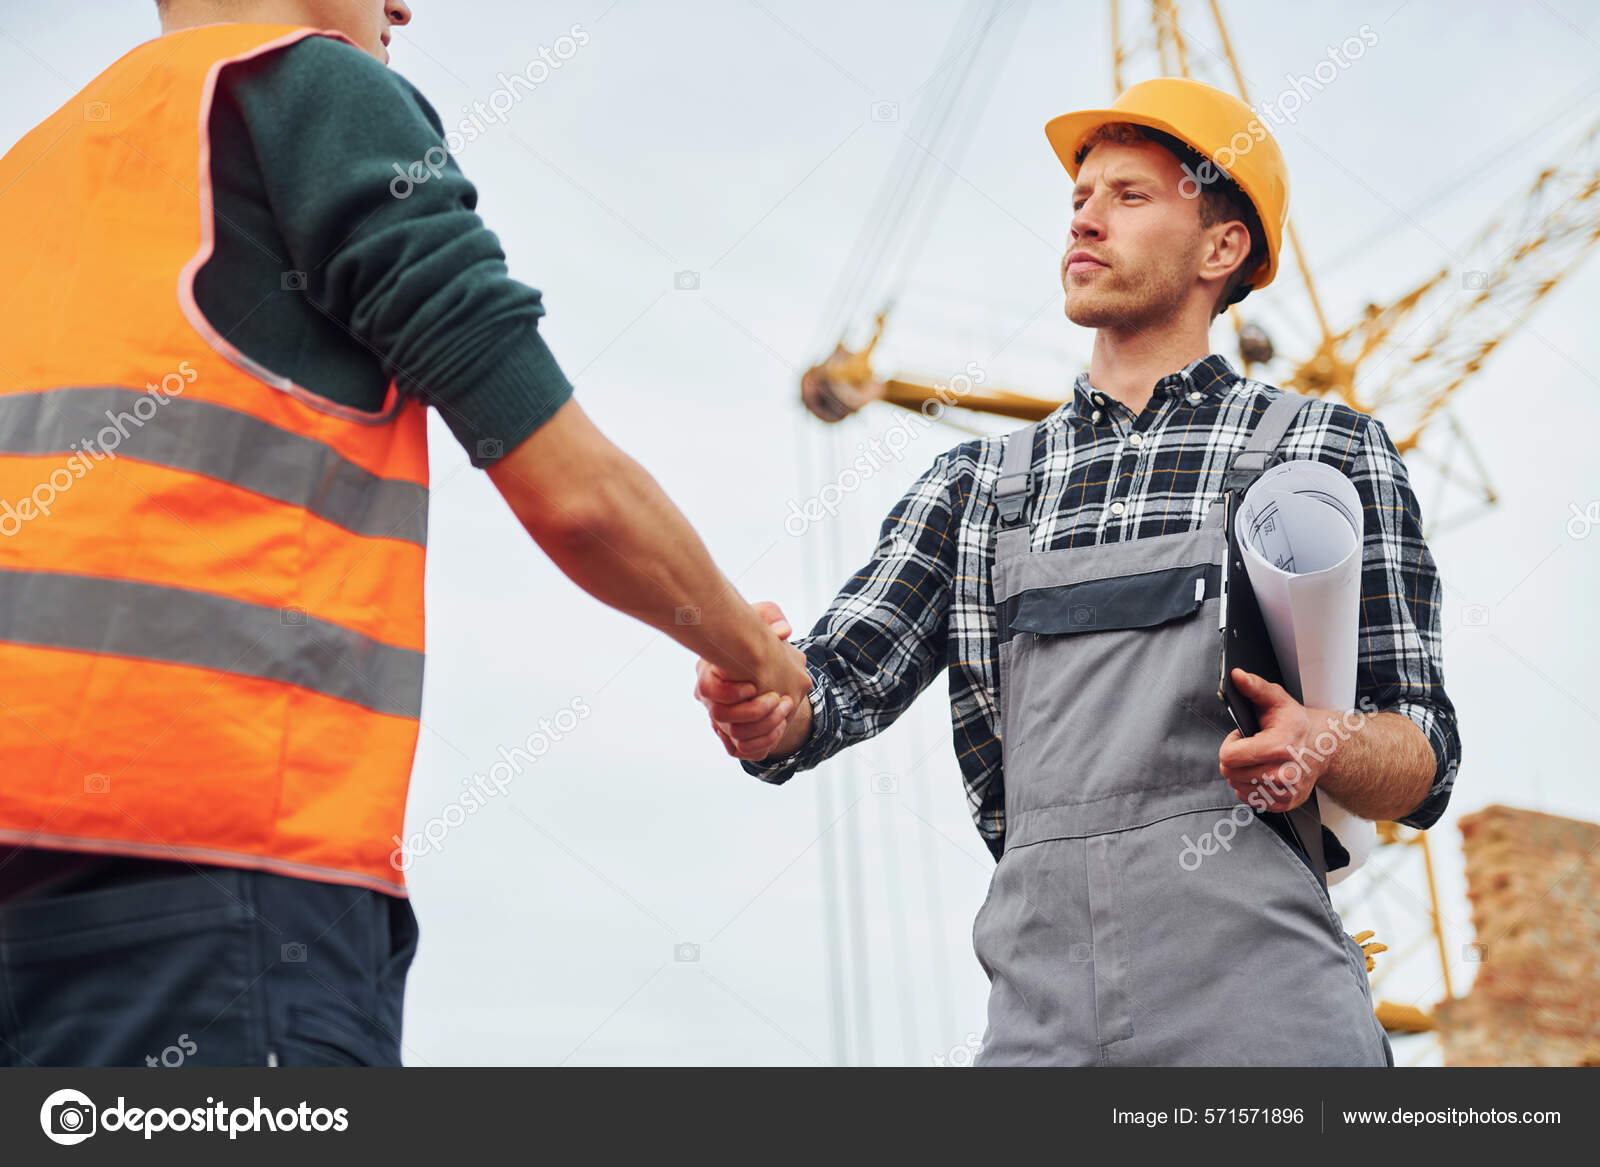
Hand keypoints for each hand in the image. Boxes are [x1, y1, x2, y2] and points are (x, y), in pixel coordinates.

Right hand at [694, 601, 812, 760]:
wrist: (767, 665)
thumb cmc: (759, 638)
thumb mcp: (764, 617)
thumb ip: (771, 617)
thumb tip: (782, 632)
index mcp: (709, 671)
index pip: (707, 690)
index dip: (731, 693)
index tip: (754, 685)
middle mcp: (710, 698)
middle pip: (720, 717)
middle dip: (754, 711)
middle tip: (779, 699)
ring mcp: (721, 719)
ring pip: (735, 736)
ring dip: (764, 727)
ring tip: (785, 711)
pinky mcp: (734, 736)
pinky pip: (742, 750)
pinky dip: (763, 742)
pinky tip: (780, 727)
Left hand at [1217, 668, 1338, 811]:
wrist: (1324, 746)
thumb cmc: (1296, 724)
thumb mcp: (1276, 700)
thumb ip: (1254, 687)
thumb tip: (1238, 676)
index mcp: (1278, 747)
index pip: (1228, 757)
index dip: (1231, 744)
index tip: (1244, 737)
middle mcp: (1284, 773)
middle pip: (1231, 773)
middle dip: (1237, 758)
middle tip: (1255, 747)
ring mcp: (1286, 791)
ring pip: (1238, 787)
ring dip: (1243, 773)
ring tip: (1261, 759)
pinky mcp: (1286, 802)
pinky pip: (1250, 799)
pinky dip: (1252, 786)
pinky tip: (1265, 772)